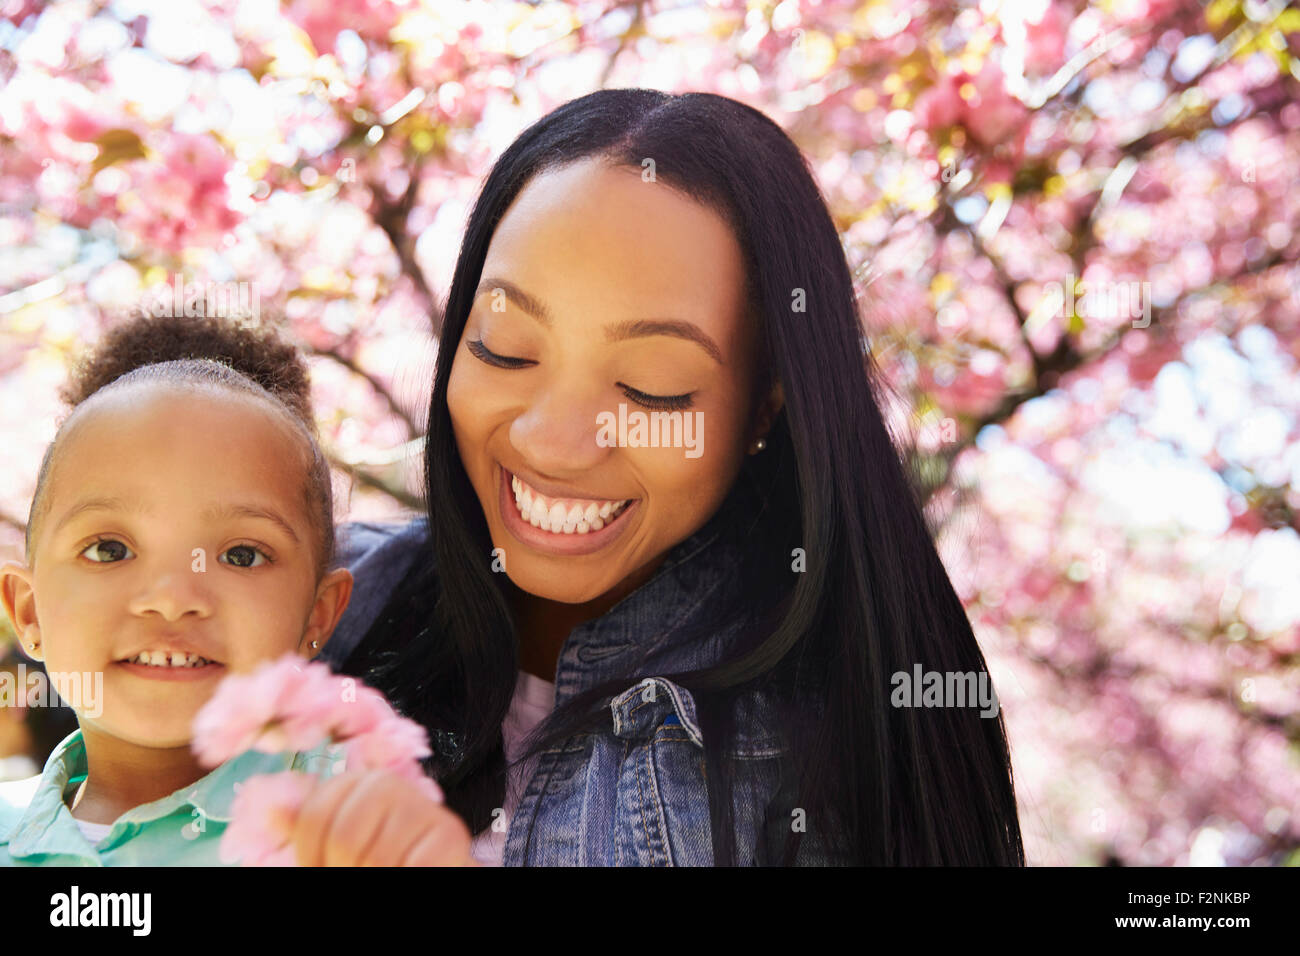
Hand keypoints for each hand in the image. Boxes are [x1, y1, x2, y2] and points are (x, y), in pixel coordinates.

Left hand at [291, 768, 479, 865]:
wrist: (429, 868)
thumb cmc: (377, 860)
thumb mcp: (336, 841)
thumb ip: (306, 824)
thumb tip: (267, 806)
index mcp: (356, 782)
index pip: (313, 818)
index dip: (311, 856)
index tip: (323, 868)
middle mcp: (390, 783)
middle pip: (343, 840)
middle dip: (346, 869)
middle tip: (361, 871)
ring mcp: (423, 806)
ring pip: (378, 857)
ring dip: (378, 876)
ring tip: (386, 871)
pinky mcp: (451, 834)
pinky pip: (414, 865)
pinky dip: (406, 875)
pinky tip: (407, 870)